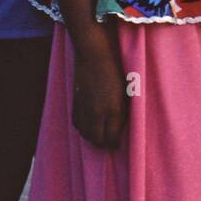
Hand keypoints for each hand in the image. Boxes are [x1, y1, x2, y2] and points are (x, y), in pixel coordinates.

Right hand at [72, 31, 127, 148]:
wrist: (93, 55)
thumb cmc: (115, 72)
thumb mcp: (125, 93)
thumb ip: (122, 112)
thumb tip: (119, 128)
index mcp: (113, 110)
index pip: (111, 138)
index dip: (115, 144)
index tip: (117, 144)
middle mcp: (97, 113)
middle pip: (97, 140)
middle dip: (103, 144)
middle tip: (109, 142)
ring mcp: (84, 109)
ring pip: (85, 134)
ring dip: (92, 137)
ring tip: (99, 135)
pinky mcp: (75, 104)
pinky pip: (77, 124)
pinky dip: (82, 128)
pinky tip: (88, 126)